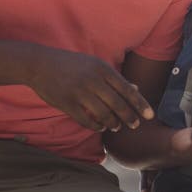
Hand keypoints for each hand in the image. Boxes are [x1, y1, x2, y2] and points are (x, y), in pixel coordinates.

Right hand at [27, 48, 153, 131]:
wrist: (41, 64)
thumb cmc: (72, 65)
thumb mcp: (95, 65)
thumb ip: (114, 78)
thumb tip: (136, 89)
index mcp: (102, 68)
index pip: (127, 89)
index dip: (140, 104)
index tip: (150, 115)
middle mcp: (92, 79)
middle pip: (117, 103)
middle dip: (129, 117)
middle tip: (135, 125)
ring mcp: (79, 91)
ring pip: (103, 114)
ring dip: (112, 123)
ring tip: (116, 127)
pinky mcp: (66, 103)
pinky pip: (86, 120)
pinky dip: (96, 126)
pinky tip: (101, 127)